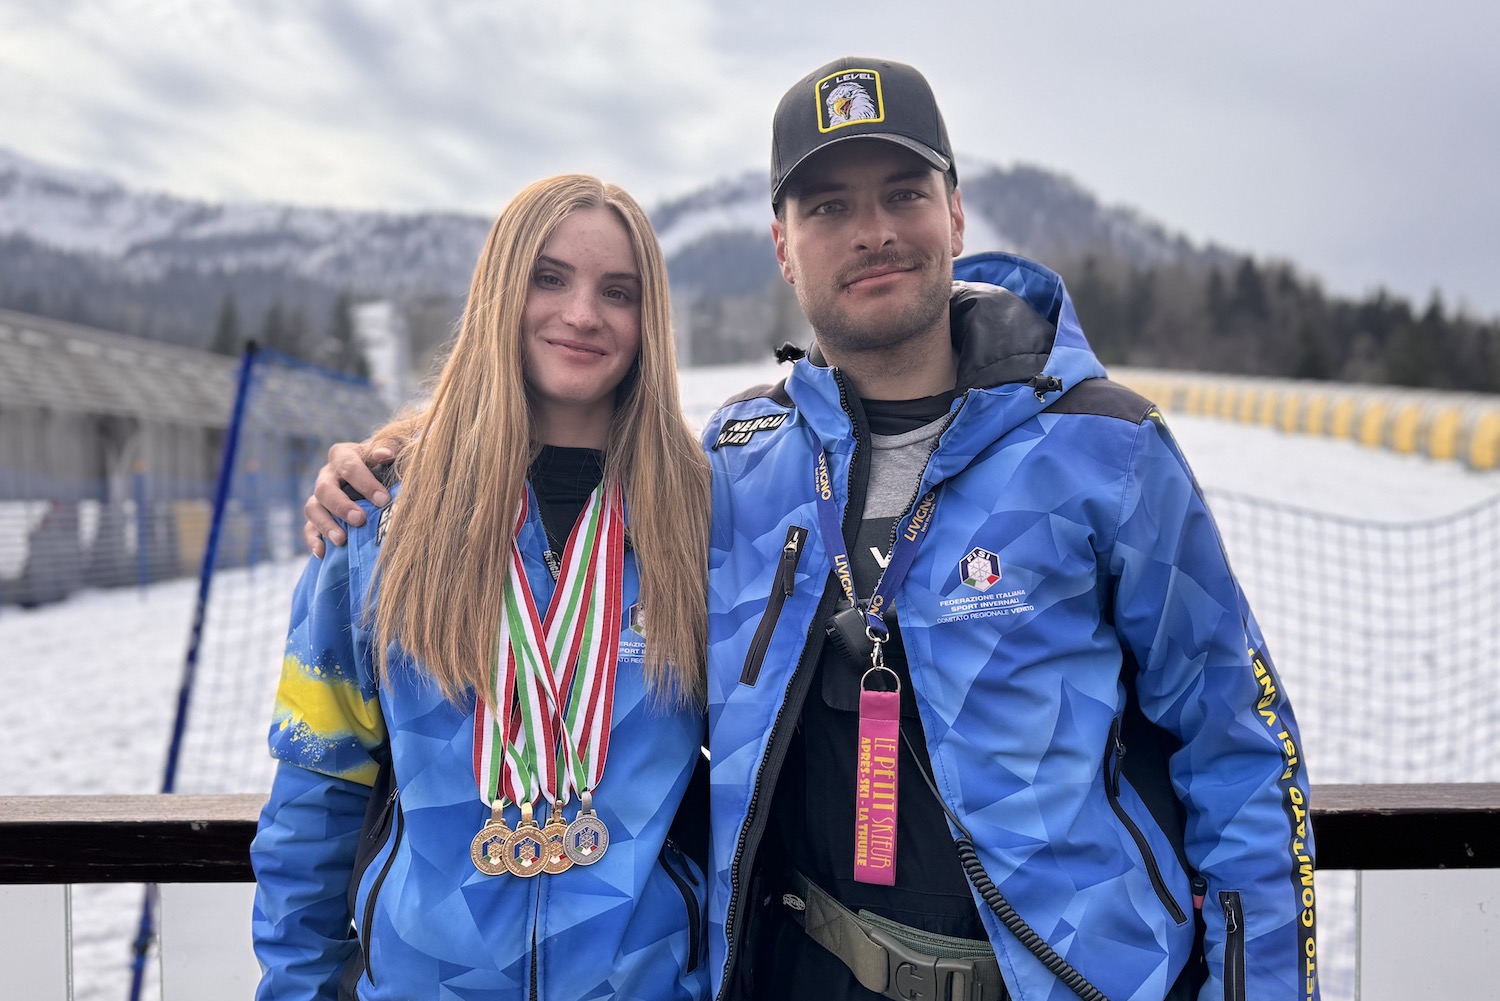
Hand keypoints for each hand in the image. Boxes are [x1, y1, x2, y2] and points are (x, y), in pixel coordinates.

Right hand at [303, 441, 394, 556]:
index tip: (383, 500)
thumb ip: (389, 447)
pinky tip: (322, 553)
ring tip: (342, 540)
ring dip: (326, 525)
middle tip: (360, 519)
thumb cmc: (387, 461)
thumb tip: (385, 454)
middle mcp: (327, 475)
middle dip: (341, 505)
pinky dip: (313, 540)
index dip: (365, 483)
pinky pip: (309, 528)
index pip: (348, 465)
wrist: (377, 474)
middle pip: (324, 489)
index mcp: (343, 455)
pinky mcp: (317, 516)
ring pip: (312, 508)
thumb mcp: (391, 449)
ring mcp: (319, 496)